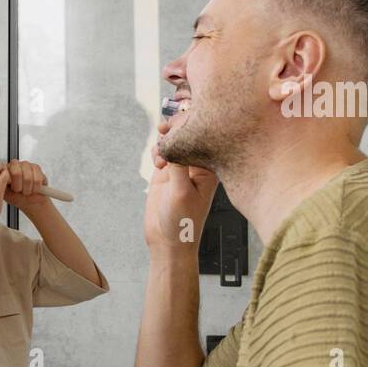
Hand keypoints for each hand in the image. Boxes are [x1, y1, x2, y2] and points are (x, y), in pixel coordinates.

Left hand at [2, 159, 50, 212]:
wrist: (31, 202)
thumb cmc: (17, 197)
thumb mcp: (5, 193)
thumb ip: (1, 184)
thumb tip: (1, 178)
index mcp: (5, 169)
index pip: (5, 171)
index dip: (10, 184)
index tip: (12, 190)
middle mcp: (14, 164)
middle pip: (16, 173)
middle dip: (19, 187)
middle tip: (19, 191)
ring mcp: (25, 164)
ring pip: (27, 178)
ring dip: (28, 189)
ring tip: (26, 191)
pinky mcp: (36, 167)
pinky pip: (37, 179)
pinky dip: (36, 189)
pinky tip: (34, 189)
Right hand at [144, 121, 219, 249]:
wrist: (167, 241)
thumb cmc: (182, 222)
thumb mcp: (181, 192)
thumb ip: (178, 165)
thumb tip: (174, 139)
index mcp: (210, 168)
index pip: (204, 136)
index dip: (190, 125)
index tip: (176, 125)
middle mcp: (198, 165)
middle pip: (188, 134)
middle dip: (175, 128)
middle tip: (164, 130)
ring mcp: (182, 168)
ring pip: (174, 141)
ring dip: (164, 141)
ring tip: (160, 155)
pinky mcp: (167, 173)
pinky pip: (162, 152)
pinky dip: (157, 151)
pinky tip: (157, 162)